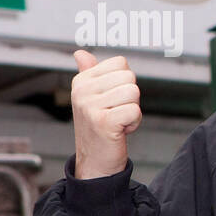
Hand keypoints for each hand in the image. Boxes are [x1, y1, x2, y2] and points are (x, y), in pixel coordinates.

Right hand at [71, 50, 140, 178]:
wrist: (95, 161)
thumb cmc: (98, 128)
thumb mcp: (92, 97)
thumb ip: (89, 73)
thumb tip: (80, 53)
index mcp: (81, 81)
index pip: (120, 63)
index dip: (125, 82)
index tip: (113, 100)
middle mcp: (82, 91)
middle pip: (129, 78)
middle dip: (131, 98)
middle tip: (116, 113)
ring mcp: (91, 106)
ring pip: (134, 93)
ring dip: (132, 111)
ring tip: (118, 122)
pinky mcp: (103, 122)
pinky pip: (135, 111)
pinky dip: (134, 123)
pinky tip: (120, 130)